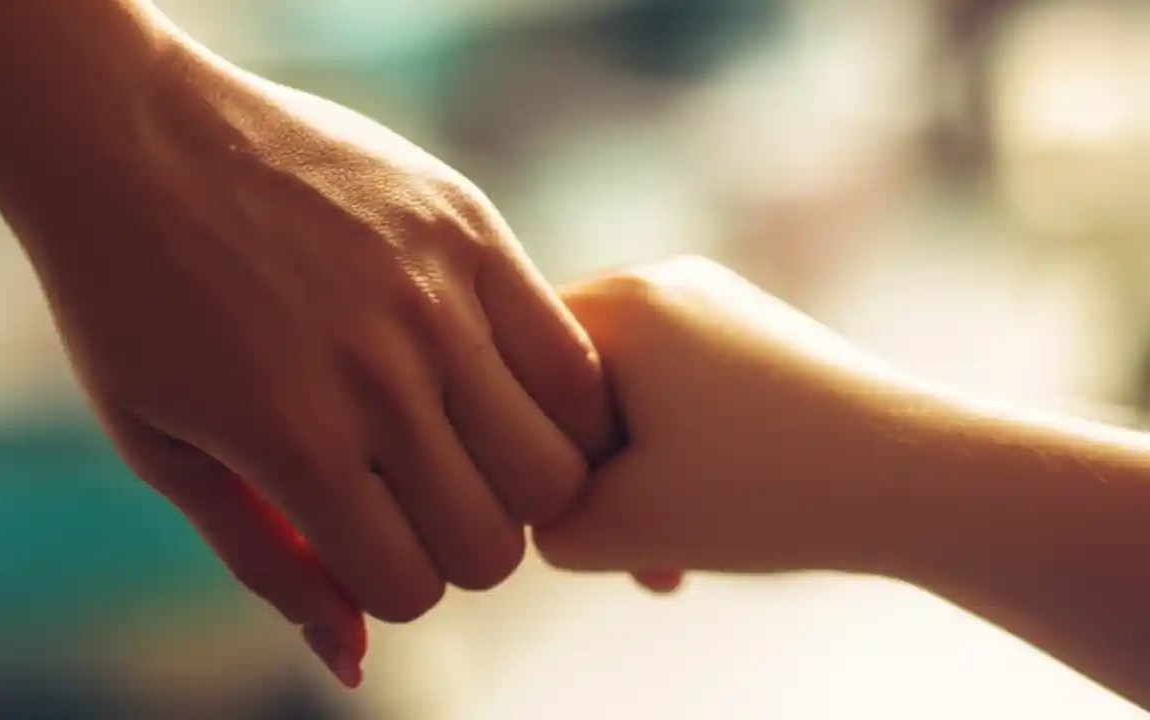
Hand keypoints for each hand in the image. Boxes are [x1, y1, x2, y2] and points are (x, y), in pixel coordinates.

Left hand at [0, 40, 611, 682]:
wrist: (133, 139)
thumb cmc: (132, 305)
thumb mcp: (166, 452)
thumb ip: (268, 562)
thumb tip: (358, 661)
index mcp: (296, 446)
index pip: (412, 590)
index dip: (393, 579)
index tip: (367, 532)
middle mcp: (380, 379)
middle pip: (497, 544)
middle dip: (459, 541)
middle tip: (422, 489)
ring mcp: (437, 300)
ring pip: (554, 464)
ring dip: (513, 477)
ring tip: (467, 435)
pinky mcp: (471, 230)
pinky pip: (574, 362)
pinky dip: (557, 401)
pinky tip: (504, 381)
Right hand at [536, 256, 916, 577]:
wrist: (923, 479)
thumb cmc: (766, 495)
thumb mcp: (615, 527)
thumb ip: (541, 516)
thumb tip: (534, 503)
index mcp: (620, 302)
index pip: (513, 367)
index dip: (522, 446)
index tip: (563, 510)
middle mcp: (664, 279)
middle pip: (574, 384)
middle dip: (590, 471)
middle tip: (622, 544)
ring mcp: (717, 300)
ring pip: (631, 397)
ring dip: (637, 475)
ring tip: (674, 548)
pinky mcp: (758, 333)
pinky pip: (680, 391)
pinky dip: (679, 454)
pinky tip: (713, 515)